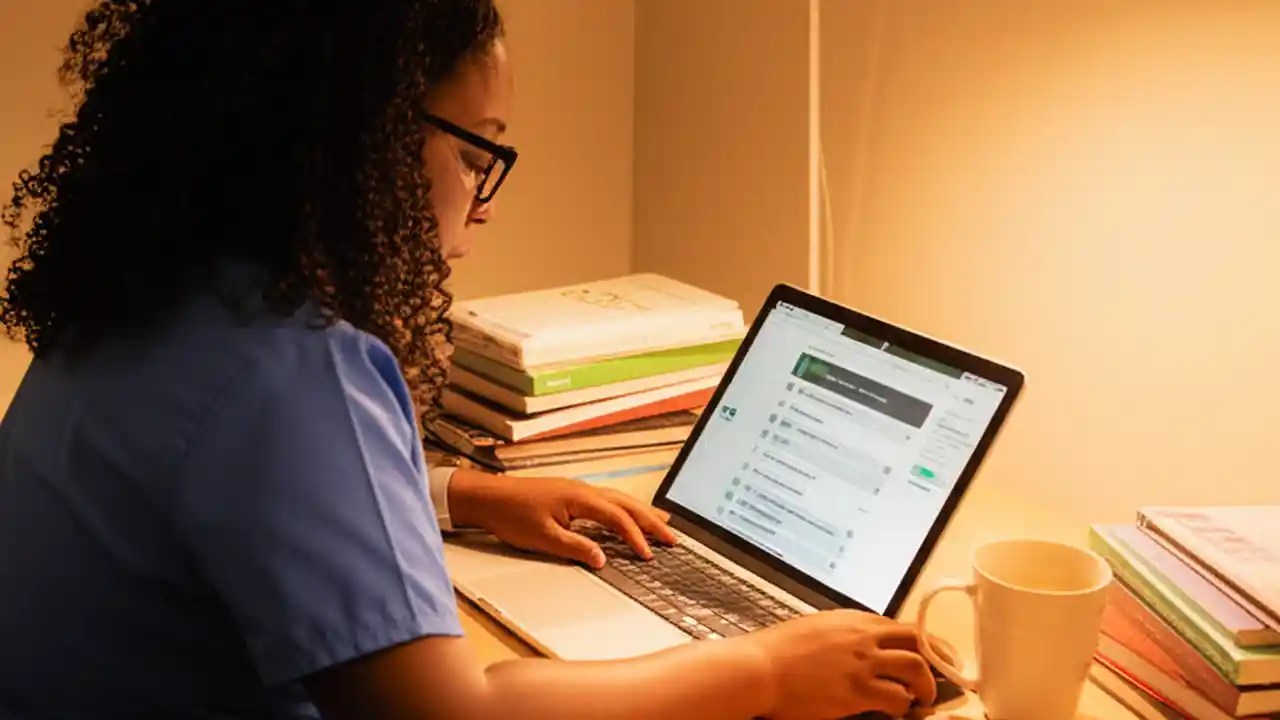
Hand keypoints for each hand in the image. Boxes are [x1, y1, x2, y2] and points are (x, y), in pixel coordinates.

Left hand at [447, 469, 676, 567]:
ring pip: (619, 500)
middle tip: (672, 538)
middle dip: (651, 522)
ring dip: (641, 513)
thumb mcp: (543, 538)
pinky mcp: (571, 495)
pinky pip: (607, 501)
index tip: (649, 555)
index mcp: (580, 499)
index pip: (617, 518)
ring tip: (662, 525)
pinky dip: (624, 510)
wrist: (488, 497)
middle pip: (626, 504)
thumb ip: (575, 548)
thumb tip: (602, 559)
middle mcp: (584, 490)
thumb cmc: (511, 515)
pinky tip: (627, 518)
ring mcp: (578, 490)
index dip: (636, 537)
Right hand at [744, 610, 937, 719]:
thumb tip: (853, 644)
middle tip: (947, 674)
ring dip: (926, 685)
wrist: (759, 668)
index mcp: (852, 620)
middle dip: (938, 657)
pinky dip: (902, 705)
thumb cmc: (776, 652)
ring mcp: (862, 663)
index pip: (900, 626)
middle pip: (918, 640)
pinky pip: (896, 697)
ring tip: (922, 699)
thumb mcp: (813, 629)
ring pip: (916, 667)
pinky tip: (896, 711)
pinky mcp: (857, 690)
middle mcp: (863, 636)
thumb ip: (840, 634)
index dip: (920, 642)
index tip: (930, 654)